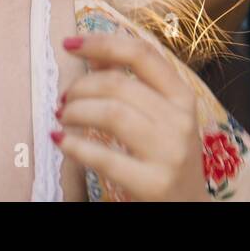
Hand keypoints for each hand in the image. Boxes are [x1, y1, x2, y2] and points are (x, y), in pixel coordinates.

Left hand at [55, 32, 209, 200]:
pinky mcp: (153, 183)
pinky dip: (75, 146)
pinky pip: (104, 157)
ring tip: (63, 118)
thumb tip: (95, 54)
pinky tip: (61, 142)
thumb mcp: (162, 116)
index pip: (141, 54)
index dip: (102, 43)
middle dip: (81, 87)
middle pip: (119, 84)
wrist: (188, 207)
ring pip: (111, 114)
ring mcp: (169, 153)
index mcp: (183, 96)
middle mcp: (180, 120)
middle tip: (64, 99)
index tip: (69, 44)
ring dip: (76, 112)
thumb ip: (132, 83)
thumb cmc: (167, 156)